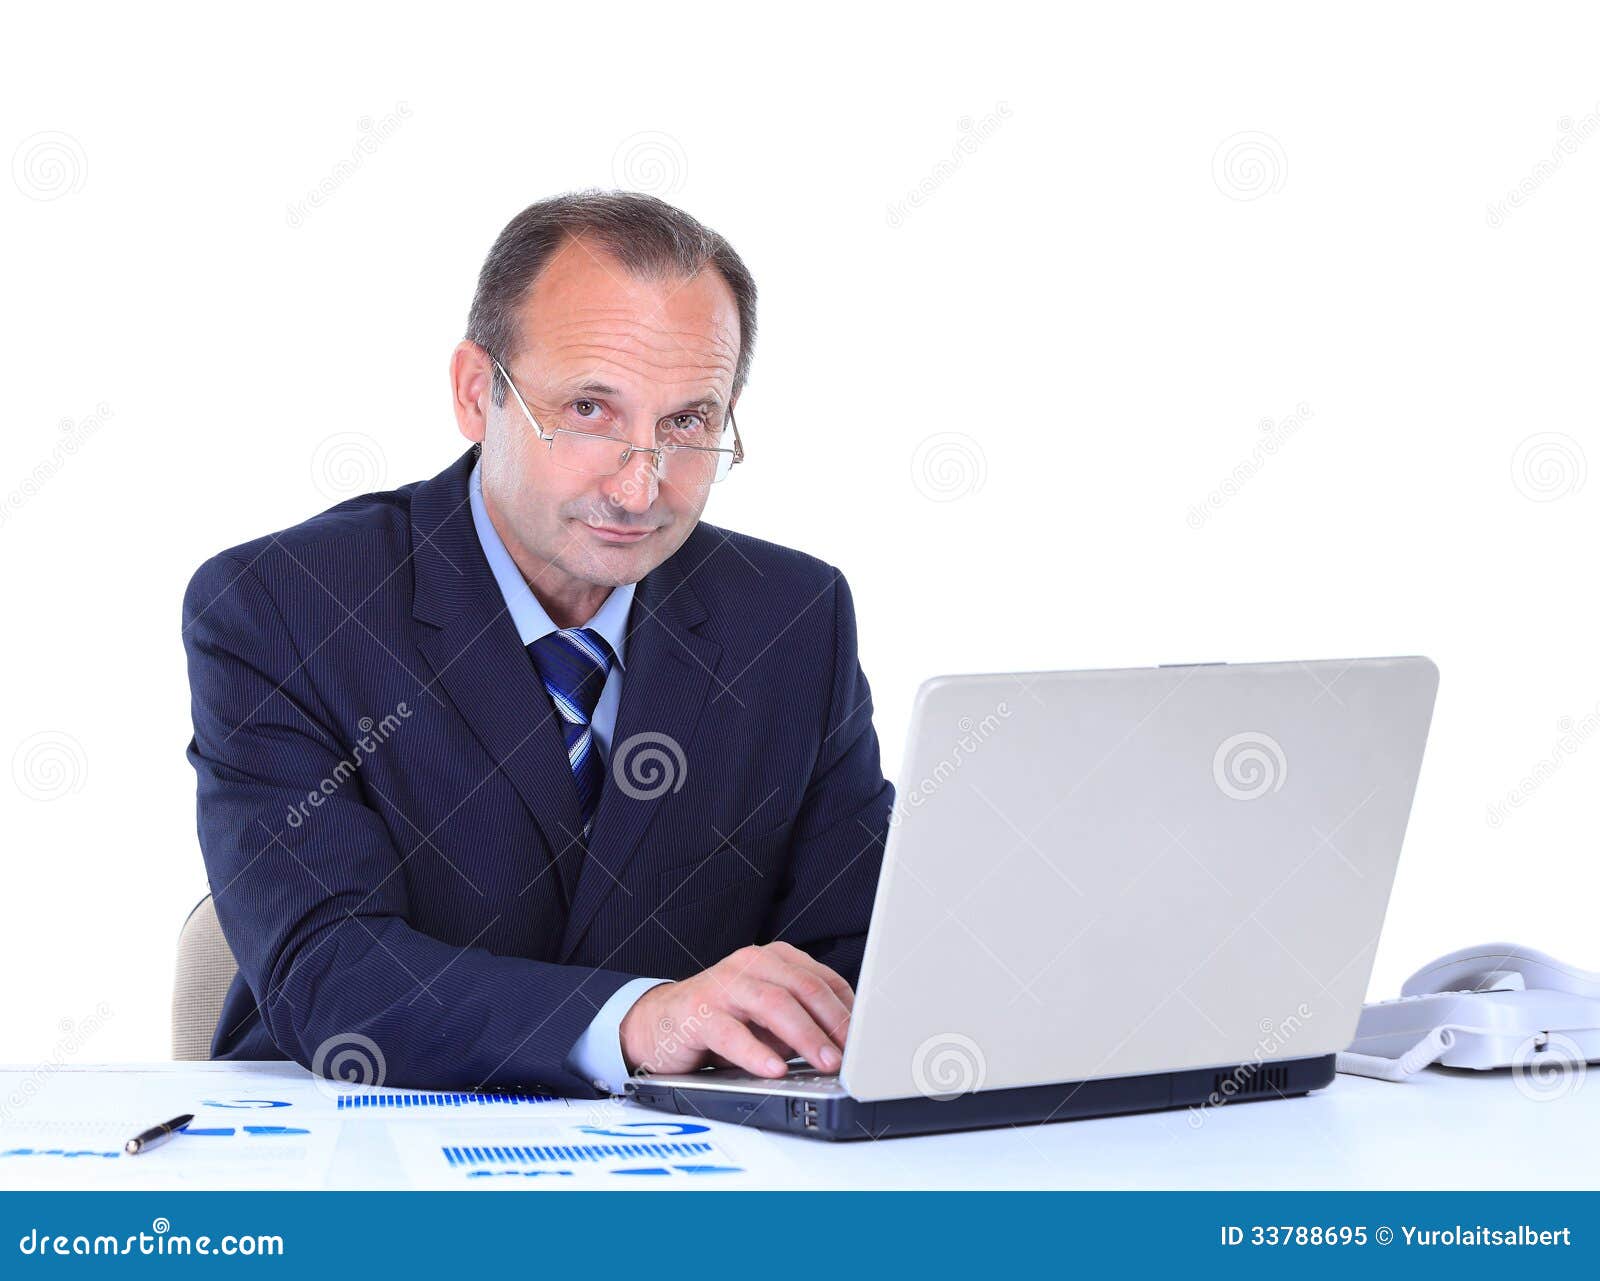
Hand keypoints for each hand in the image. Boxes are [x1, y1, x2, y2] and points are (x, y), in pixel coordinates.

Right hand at [619, 941, 854, 1077]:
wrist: (658, 1023)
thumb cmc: (722, 1020)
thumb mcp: (768, 1019)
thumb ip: (801, 1023)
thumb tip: (847, 1046)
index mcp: (775, 959)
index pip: (824, 980)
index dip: (850, 1011)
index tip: (869, 1040)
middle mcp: (750, 964)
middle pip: (803, 987)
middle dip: (834, 1023)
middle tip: (853, 1055)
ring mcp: (723, 985)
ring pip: (773, 1003)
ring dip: (806, 1036)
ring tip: (827, 1063)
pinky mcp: (697, 1011)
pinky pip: (731, 1032)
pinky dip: (756, 1052)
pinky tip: (774, 1069)